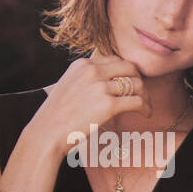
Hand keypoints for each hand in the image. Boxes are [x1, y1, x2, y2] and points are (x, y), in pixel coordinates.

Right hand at [21, 53, 152, 160]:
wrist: (47, 132)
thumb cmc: (57, 114)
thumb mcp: (69, 85)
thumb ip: (87, 79)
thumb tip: (109, 81)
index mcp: (82, 64)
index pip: (115, 59)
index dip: (127, 72)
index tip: (131, 84)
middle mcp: (92, 71)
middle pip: (130, 68)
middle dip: (139, 81)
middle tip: (142, 96)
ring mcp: (100, 87)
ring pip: (137, 84)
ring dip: (145, 96)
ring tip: (145, 107)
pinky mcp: (108, 104)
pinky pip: (138, 101)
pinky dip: (146, 107)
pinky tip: (146, 114)